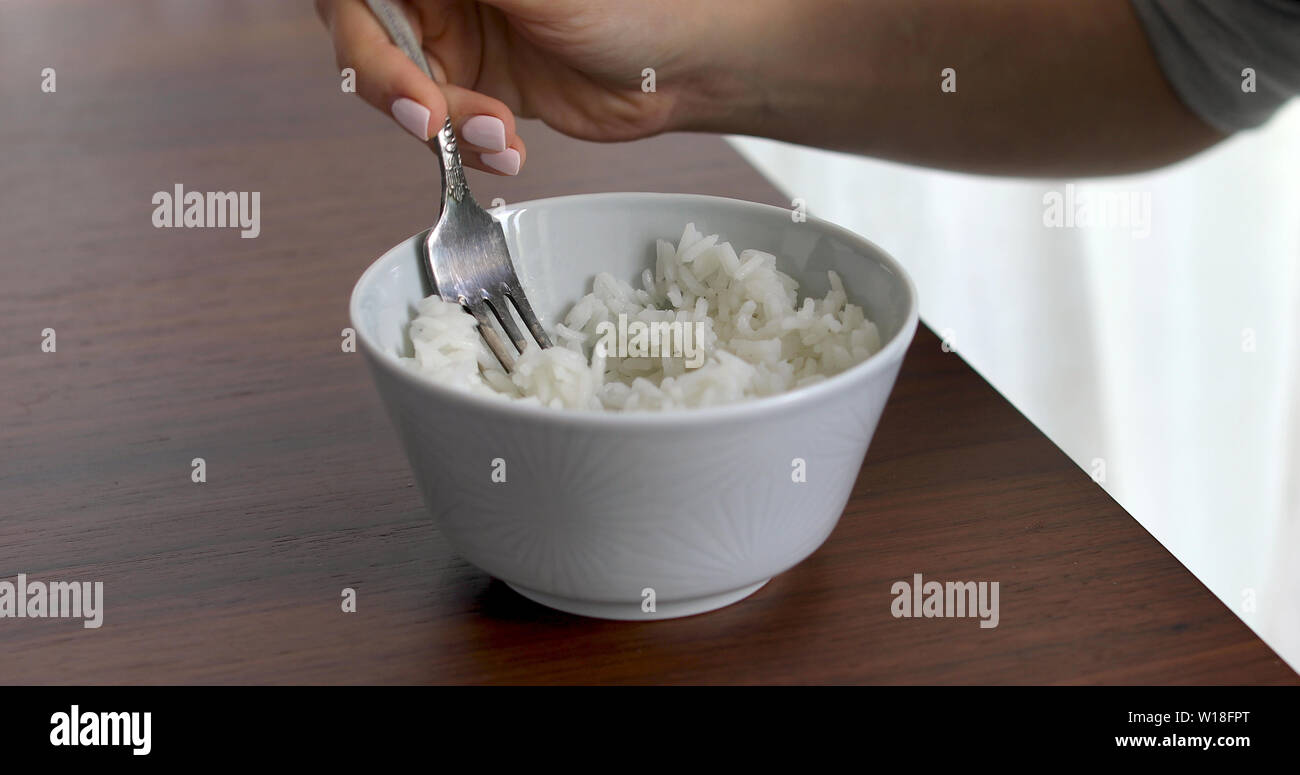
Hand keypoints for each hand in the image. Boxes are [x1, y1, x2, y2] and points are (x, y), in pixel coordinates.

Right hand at [316, 0, 725, 174]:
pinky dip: (467, 148)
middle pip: (370, 41)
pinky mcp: (478, 92)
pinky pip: (445, 129)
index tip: (399, 74)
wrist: (682, 67)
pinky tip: (506, 148)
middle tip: (432, 119)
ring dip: (444, 126)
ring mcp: (458, 43)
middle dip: (398, 88)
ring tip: (499, 134)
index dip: (367, 37)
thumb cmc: (631, 6)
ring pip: (404, 93)